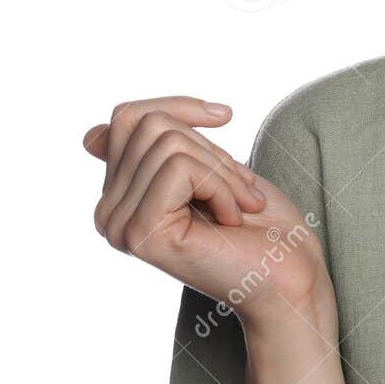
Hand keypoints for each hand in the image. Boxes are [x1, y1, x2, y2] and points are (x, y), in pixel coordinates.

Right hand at [84, 96, 328, 329]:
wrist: (291, 276)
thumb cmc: (262, 226)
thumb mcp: (207, 166)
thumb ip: (156, 149)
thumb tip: (93, 134)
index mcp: (120, 195)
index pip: (126, 118)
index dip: (179, 107)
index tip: (224, 117)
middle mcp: (109, 212)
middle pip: (149, 125)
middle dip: (211, 149)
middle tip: (241, 191)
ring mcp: (120, 225)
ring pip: (168, 144)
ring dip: (223, 172)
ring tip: (238, 209)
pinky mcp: (141, 233)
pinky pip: (180, 169)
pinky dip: (222, 187)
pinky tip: (231, 221)